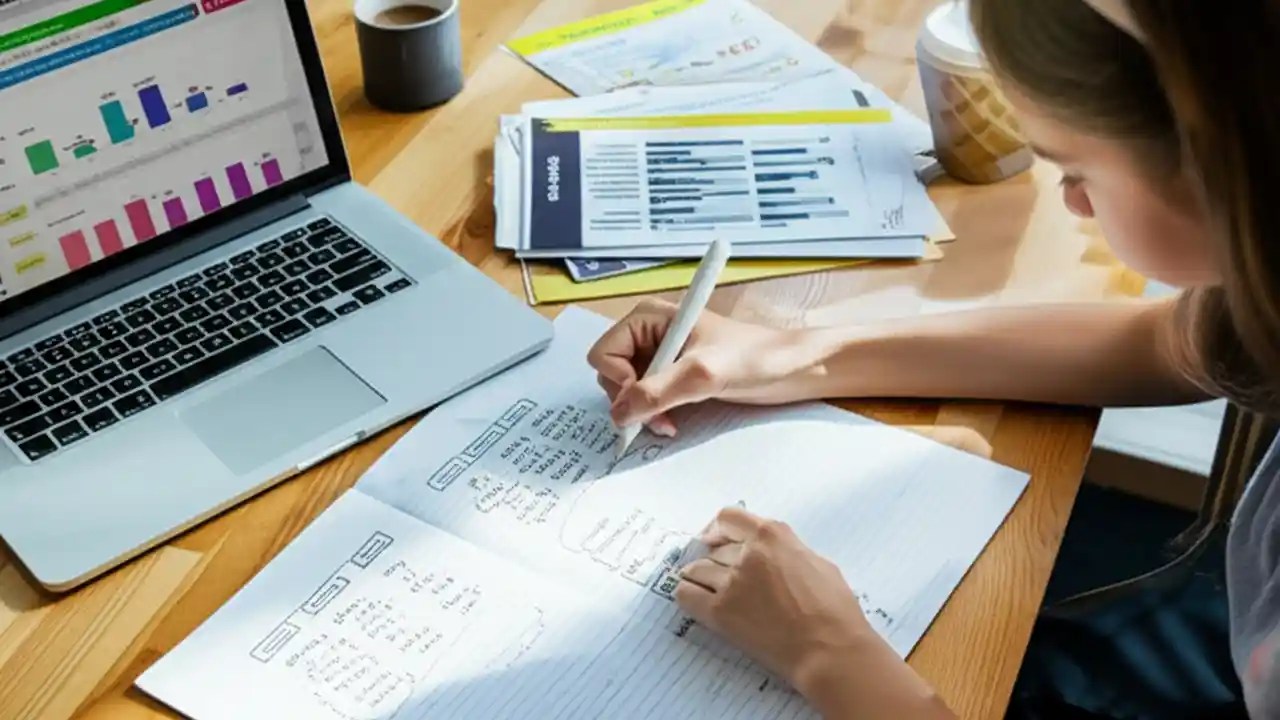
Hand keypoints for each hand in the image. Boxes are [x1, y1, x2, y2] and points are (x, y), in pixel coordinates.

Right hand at [587, 299, 815, 435]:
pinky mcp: (675, 377)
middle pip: (610, 374)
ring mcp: (661, 357)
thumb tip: (618, 414)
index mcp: (649, 317)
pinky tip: (674, 422)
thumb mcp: (703, 374)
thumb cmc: (756, 357)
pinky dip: (653, 416)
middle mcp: (649, 334)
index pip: (604, 353)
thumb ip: (657, 392)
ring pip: (626, 391)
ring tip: (669, 422)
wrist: (793, 368)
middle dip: (629, 400)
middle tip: (659, 417)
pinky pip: (646, 400)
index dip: (617, 381)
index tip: (643, 399)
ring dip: (642, 412)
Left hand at [676, 507, 953, 718]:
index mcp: (772, 536)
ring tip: (709, 588)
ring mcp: (730, 583)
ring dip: (701, 576)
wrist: (828, 651)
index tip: (715, 538)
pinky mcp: (719, 613)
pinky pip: (685, 594)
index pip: (729, 518)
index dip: (719, 528)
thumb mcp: (818, 563)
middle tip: (728, 576)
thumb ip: (788, 551)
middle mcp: (746, 554)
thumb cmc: (835, 610)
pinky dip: (688, 593)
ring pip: (696, 569)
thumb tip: (772, 554)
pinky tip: (697, 599)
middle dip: (718, 560)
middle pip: (715, 548)